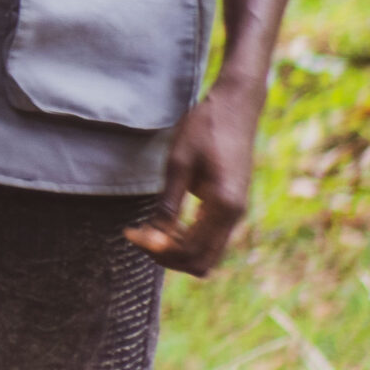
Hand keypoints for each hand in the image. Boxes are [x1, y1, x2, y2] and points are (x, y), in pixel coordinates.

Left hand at [124, 79, 264, 276]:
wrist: (235, 106)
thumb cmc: (205, 128)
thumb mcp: (179, 162)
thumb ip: (168, 203)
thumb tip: (154, 237)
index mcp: (224, 206)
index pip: (190, 251)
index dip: (158, 250)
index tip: (133, 233)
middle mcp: (235, 216)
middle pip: (202, 262)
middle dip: (168, 257)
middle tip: (140, 236)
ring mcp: (237, 212)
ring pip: (208, 253)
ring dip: (178, 250)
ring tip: (151, 230)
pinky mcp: (232, 205)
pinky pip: (211, 237)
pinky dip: (189, 239)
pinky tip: (167, 223)